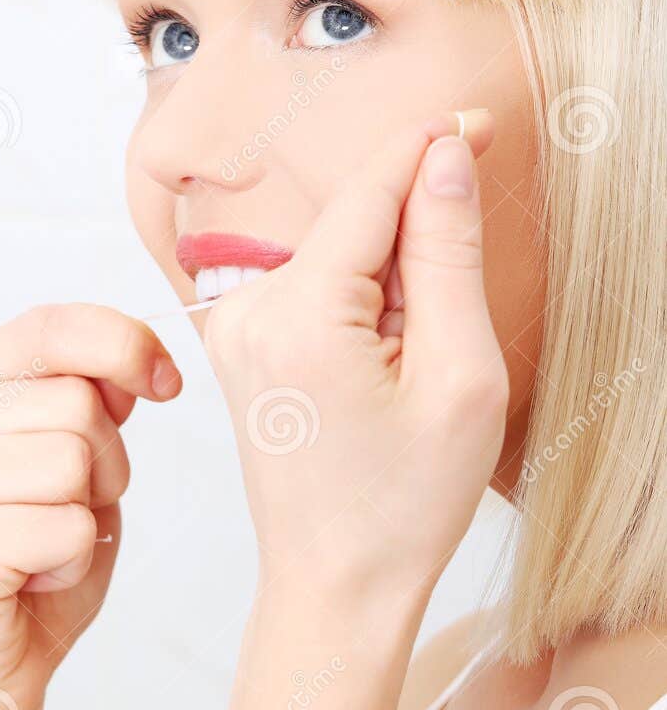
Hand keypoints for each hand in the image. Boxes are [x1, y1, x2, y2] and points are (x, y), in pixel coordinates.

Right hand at [0, 303, 182, 709]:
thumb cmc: (29, 570)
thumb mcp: (72, 467)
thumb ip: (90, 403)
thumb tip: (138, 364)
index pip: (49, 327)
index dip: (124, 345)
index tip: (164, 384)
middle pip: (74, 401)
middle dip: (103, 464)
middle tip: (61, 515)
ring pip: (70, 461)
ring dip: (83, 517)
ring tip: (39, 551)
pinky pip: (64, 527)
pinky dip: (71, 563)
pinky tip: (30, 582)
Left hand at [199, 112, 507, 608]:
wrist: (335, 585)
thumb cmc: (400, 505)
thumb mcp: (457, 377)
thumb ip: (446, 254)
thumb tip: (440, 158)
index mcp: (299, 316)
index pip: (370, 188)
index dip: (429, 148)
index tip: (478, 124)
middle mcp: (246, 311)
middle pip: (351, 221)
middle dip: (413, 246)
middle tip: (442, 338)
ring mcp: (232, 329)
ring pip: (335, 253)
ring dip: (387, 286)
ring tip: (405, 375)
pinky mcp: (237, 345)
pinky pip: (312, 288)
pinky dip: (358, 308)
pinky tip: (377, 374)